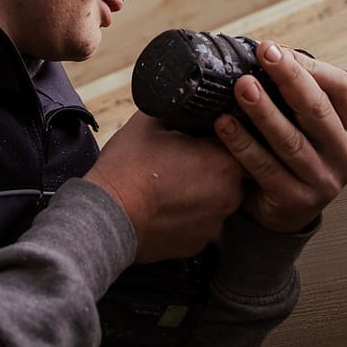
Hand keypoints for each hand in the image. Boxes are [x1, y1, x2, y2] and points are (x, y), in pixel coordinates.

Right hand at [86, 112, 244, 261]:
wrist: (107, 217)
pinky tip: (168, 205)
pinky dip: (189, 214)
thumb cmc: (127, 170)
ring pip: (218, 199)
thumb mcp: (150, 121)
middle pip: (232, 173)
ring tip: (172, 184)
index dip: (220, 138)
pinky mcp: (200, 243)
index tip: (201, 139)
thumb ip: (177, 109)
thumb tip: (183, 103)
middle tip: (184, 160)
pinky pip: (202, 222)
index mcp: (224, 162)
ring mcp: (215, 223)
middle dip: (212, 165)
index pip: (238, 143)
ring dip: (202, 191)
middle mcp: (229, 195)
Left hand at [212, 42, 346, 233]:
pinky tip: (224, 124)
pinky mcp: (294, 201)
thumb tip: (270, 51)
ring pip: (290, 140)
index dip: (310, 66)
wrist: (283, 211)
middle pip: (317, 110)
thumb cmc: (295, 157)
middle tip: (265, 54)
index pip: (341, 88)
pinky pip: (265, 168)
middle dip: (289, 78)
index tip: (278, 49)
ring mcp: (322, 181)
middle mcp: (344, 156)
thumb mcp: (309, 126)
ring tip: (242, 86)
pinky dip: (243, 144)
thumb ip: (297, 95)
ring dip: (264, 110)